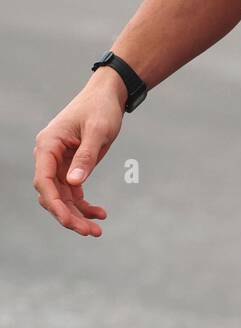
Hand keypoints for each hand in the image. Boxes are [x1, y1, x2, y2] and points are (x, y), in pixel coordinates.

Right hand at [32, 72, 126, 235]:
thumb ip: (86, 156)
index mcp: (48, 145)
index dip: (55, 204)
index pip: (44, 181)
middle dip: (68, 215)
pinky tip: (100, 213)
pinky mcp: (71, 166)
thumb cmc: (101, 108)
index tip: (69, 221)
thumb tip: (73, 183)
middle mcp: (48, 156)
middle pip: (51, 194)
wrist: (108, 94)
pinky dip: (84, 204)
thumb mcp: (98, 131)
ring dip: (77, 214)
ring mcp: (59, 162)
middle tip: (90, 232)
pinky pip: (73, 192)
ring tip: (97, 229)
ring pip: (62, 197)